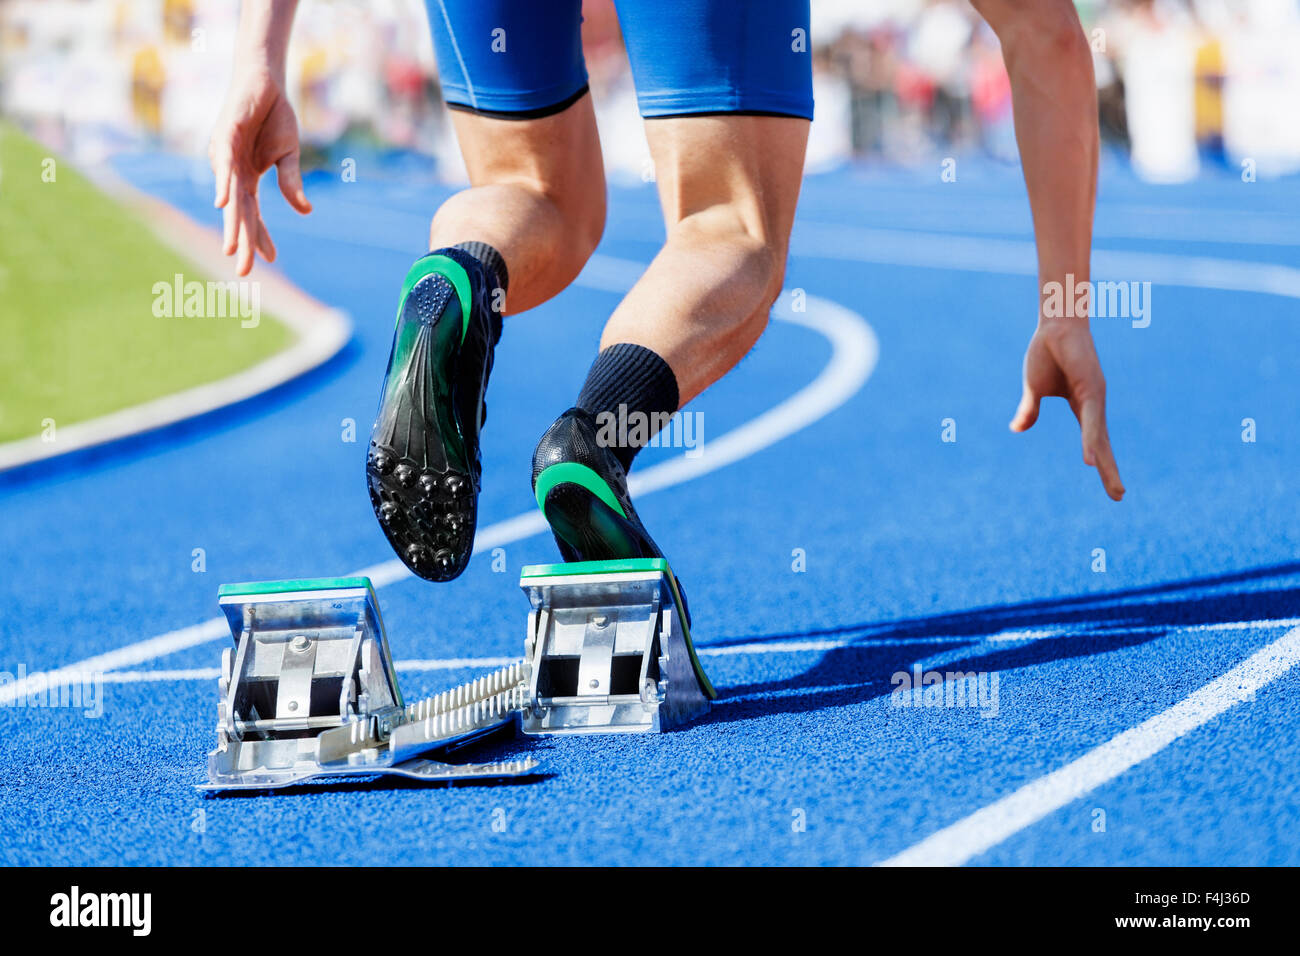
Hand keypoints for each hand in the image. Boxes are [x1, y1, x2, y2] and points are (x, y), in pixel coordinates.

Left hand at [209, 69, 311, 275]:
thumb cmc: (275, 116)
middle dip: (242, 241)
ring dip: (231, 223)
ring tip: (232, 248)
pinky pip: (224, 166)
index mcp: (247, 179)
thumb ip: (291, 182)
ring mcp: (225, 156)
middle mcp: (232, 172)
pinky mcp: (224, 137)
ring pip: (230, 196)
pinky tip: (223, 205)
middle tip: (242, 271)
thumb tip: (305, 212)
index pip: (254, 215)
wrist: (265, 80)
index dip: (261, 237)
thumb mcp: (288, 155)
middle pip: (238, 213)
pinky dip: (223, 186)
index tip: (269, 261)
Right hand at [1010, 320, 1124, 500]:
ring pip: (1100, 438)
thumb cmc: (1046, 352)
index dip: (1100, 460)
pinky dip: (1091, 442)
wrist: (1055, 323)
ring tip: (1115, 490)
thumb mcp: (1034, 388)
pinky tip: (1090, 461)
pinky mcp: (1090, 390)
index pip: (1094, 440)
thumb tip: (1017, 429)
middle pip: (1103, 445)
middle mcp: (1094, 405)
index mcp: (1084, 405)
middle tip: (1119, 497)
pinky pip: (1090, 423)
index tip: (1109, 481)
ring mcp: (1095, 398)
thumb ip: (1029, 410)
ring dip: (1106, 465)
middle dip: (1110, 472)